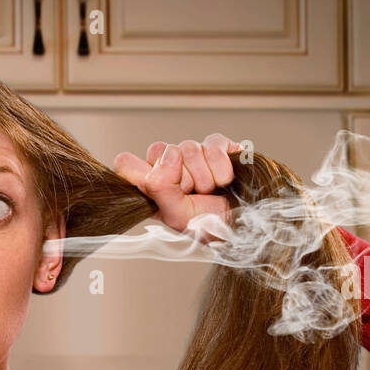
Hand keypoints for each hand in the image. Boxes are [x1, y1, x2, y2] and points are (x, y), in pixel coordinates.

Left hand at [114, 133, 241, 241]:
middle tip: (191, 195)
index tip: (156, 188)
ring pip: (188, 147)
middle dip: (180, 178)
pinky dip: (221, 165)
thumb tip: (169, 154)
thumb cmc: (208, 226)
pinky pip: (213, 143)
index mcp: (151, 186)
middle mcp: (168, 167)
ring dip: (204, 176)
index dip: (139, 171)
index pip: (126, 163)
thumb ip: (160, 188)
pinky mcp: (216, 145)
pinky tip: (225, 179)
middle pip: (159, 150)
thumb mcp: (177, 216)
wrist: (243, 223)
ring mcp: (192, 154)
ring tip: (210, 191)